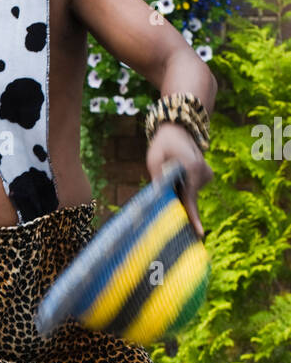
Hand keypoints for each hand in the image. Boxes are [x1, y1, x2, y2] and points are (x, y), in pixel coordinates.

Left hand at [145, 122, 212, 238]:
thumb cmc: (163, 143)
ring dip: (178, 189)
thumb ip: (157, 177)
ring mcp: (207, 175)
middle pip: (189, 198)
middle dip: (178, 202)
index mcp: (193, 168)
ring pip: (189, 193)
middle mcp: (204, 173)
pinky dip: (183, 186)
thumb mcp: (154, 158)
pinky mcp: (205, 176)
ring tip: (172, 169)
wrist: (179, 129)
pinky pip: (191, 189)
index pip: (191, 198)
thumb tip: (158, 197)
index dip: (192, 217)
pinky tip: (179, 172)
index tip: (199, 233)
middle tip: (167, 186)